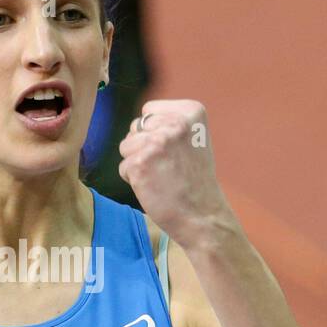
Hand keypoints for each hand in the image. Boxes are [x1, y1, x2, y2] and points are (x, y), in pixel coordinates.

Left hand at [118, 99, 232, 249]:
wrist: (202, 215)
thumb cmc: (195, 180)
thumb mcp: (194, 139)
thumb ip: (170, 123)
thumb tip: (138, 122)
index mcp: (191, 111)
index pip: (149, 110)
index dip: (155, 132)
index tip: (176, 151)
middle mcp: (175, 122)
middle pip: (135, 127)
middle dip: (144, 146)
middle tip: (168, 167)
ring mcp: (156, 142)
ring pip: (126, 146)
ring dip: (137, 163)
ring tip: (161, 176)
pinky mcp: (140, 163)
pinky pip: (123, 167)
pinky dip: (134, 180)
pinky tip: (154, 187)